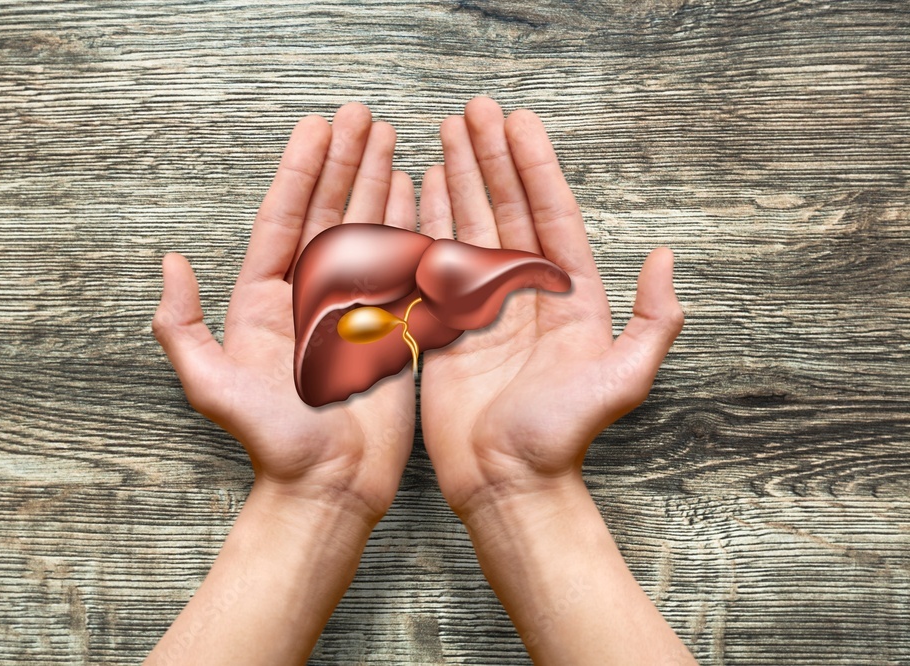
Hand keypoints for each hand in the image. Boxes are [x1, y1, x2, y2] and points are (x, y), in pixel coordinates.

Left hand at [152, 102, 417, 521]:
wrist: (328, 485)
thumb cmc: (272, 442)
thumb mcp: (212, 386)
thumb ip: (184, 326)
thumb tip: (170, 262)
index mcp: (266, 300)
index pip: (286, 219)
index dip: (302, 170)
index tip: (318, 126)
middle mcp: (309, 295)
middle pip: (329, 212)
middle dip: (345, 160)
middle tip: (361, 114)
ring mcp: (352, 307)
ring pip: (366, 229)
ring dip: (377, 182)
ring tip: (389, 138)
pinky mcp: (389, 326)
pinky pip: (400, 265)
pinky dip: (408, 226)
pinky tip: (413, 193)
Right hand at [418, 96, 684, 516]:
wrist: (507, 482)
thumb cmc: (562, 437)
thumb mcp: (623, 379)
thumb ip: (652, 320)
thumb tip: (667, 258)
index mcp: (569, 297)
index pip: (550, 214)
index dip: (534, 165)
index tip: (517, 123)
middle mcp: (525, 294)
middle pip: (506, 208)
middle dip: (489, 157)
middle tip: (473, 110)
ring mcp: (482, 307)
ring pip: (469, 227)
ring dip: (458, 179)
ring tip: (444, 135)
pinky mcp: (447, 326)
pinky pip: (433, 265)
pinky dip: (426, 226)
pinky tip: (419, 193)